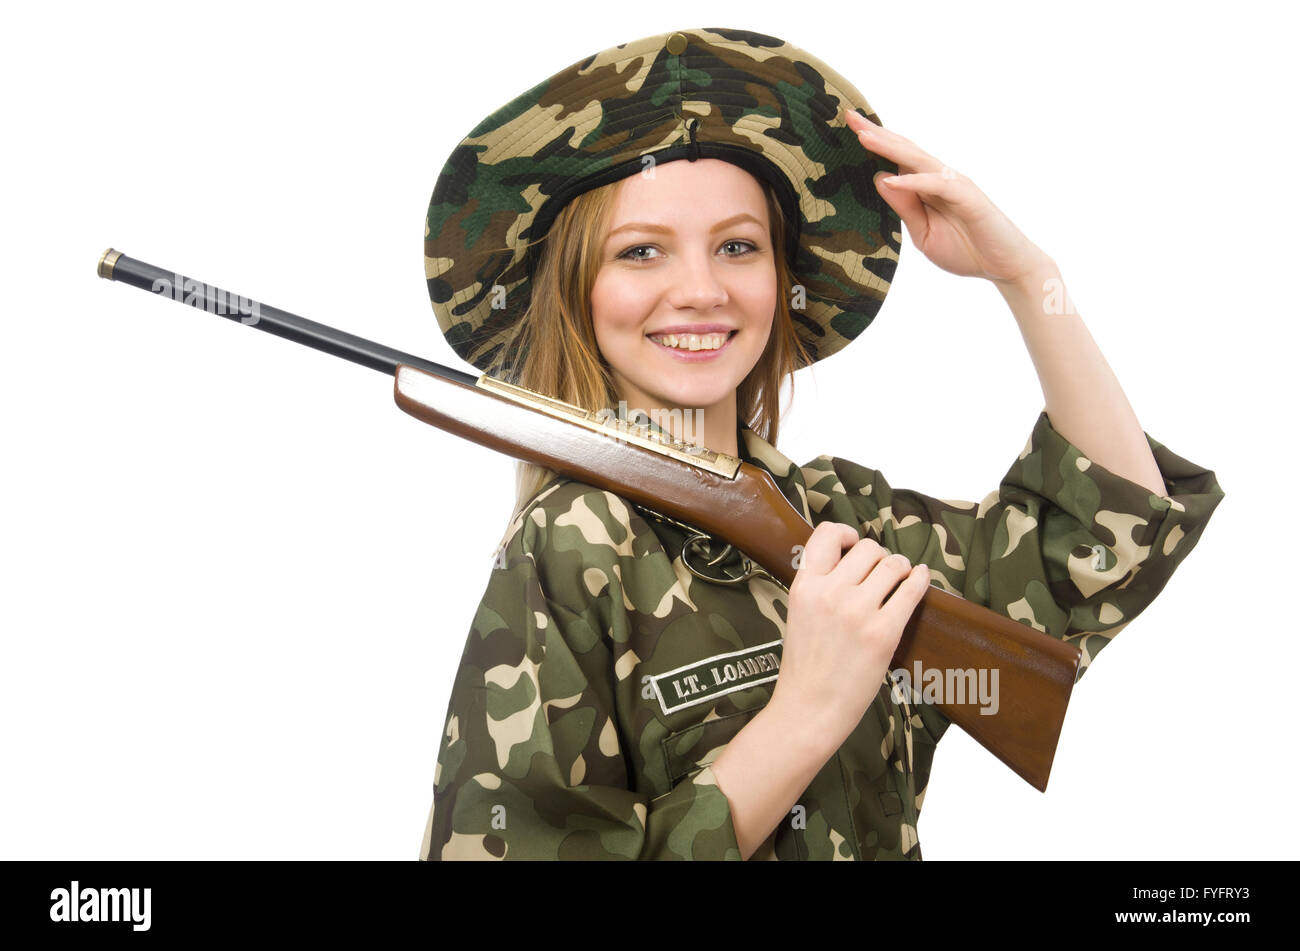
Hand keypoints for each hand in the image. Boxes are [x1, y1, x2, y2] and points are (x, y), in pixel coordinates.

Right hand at [772, 522, 929, 747]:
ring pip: (892, 564)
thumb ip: (819, 586)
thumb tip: (851, 560)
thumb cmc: (807, 666)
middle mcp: (829, 593)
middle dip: (879, 557)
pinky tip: (921, 578)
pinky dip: (920, 579)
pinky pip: (911, 590)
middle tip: (881, 574)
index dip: (846, 534)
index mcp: (804, 587)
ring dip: (900, 568)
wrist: (810, 708)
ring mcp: (857, 612)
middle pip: (868, 548)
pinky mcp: (883, 632)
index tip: (854, 545)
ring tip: (899, 580)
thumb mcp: (799, 614)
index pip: (827, 534)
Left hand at [842, 108, 1051, 288]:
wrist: (1004, 266)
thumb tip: (880, 179)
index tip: (849, 126)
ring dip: (890, 147)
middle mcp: (939, 178)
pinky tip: (890, 179)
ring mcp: (954, 185)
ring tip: (864, 136)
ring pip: (918, 160)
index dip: (874, 143)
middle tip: (849, 115)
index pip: (896, 159)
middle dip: (876, 134)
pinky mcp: (968, 197)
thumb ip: (903, 208)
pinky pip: (937, 185)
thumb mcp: (923, 233)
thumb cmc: (966, 249)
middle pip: (904, 150)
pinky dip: (913, 182)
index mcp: (926, 186)